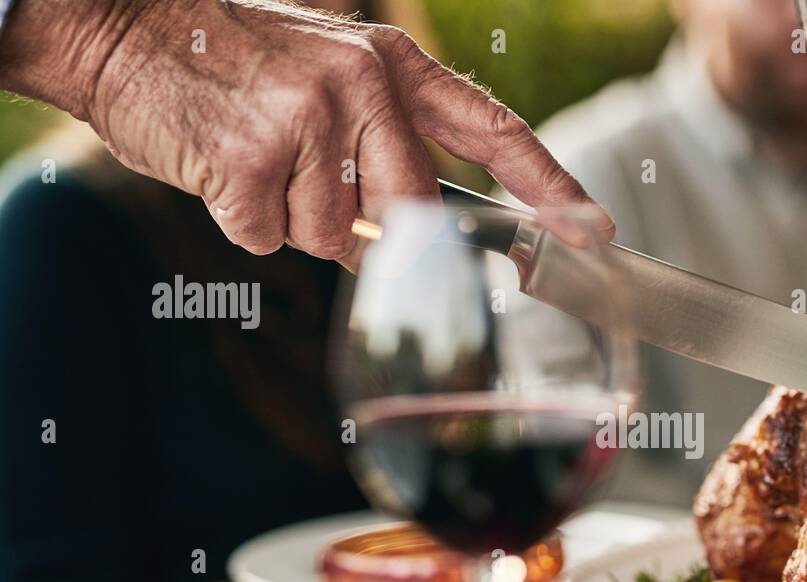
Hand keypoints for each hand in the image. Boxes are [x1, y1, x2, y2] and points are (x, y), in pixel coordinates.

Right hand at [0, 0, 611, 260]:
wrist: (126, 32)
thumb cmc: (235, 70)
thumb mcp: (328, 80)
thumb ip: (385, 146)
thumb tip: (414, 235)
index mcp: (393, 64)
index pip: (495, 130)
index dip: (550, 186)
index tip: (594, 229)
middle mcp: (364, 86)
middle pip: (411, 211)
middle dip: (364, 224)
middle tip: (307, 176)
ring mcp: (311, 120)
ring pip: (333, 236)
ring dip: (292, 218)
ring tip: (254, 157)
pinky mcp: (256, 159)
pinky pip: (272, 238)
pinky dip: (244, 221)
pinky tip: (224, 169)